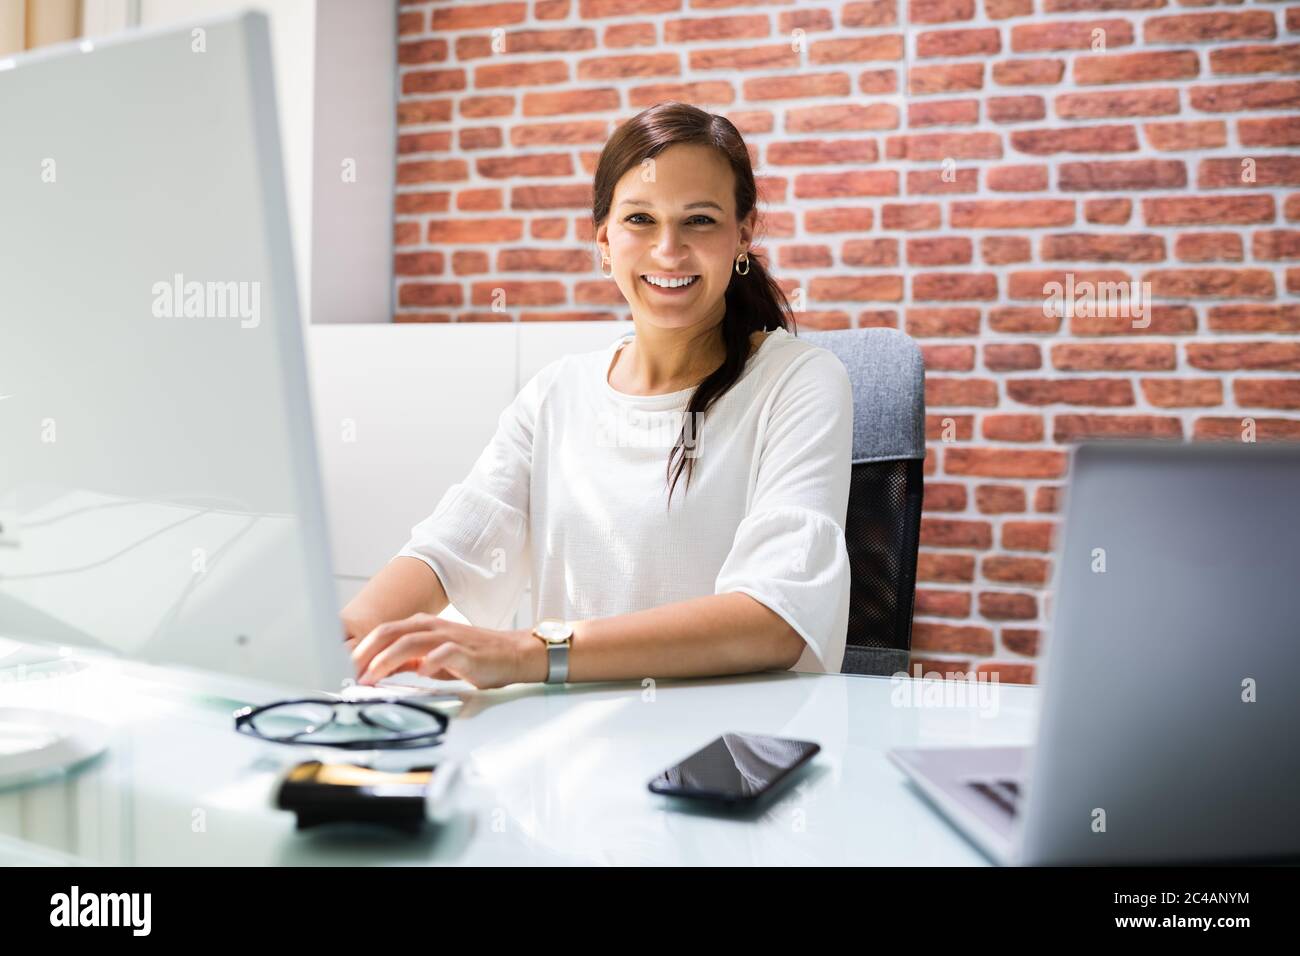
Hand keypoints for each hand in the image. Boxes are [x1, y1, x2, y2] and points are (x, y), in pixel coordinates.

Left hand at [350, 613, 545, 689]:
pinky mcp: (467, 652)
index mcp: (422, 627)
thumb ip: (406, 661)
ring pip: (410, 641)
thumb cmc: (473, 657)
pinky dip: (430, 661)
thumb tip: (374, 671)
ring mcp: (450, 638)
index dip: (361, 649)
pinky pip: (445, 652)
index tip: (344, 668)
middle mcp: (433, 627)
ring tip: (372, 676)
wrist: (513, 655)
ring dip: (387, 659)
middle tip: (350, 672)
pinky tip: (420, 672)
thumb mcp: (432, 659)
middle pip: (390, 632)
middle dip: (366, 652)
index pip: (383, 632)